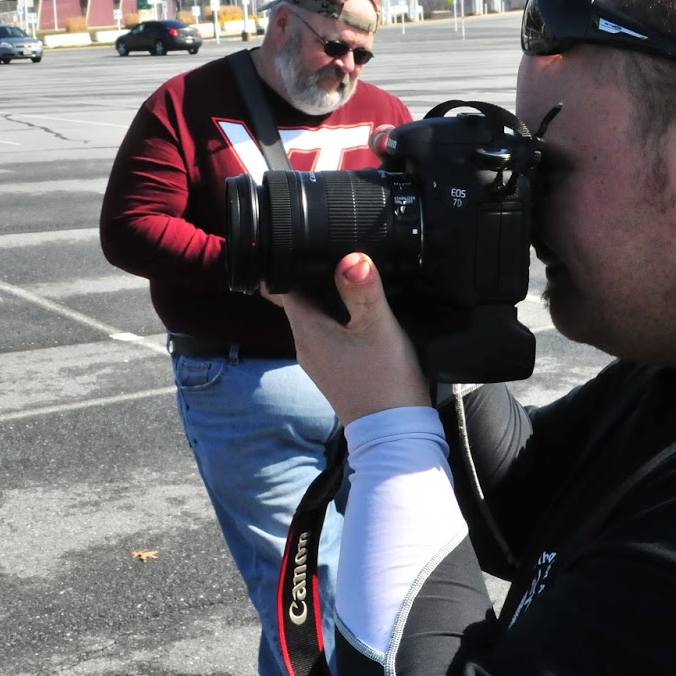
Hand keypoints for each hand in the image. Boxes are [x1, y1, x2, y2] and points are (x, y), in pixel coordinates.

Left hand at [266, 254, 430, 425]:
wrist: (394, 433)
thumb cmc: (385, 382)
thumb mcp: (379, 327)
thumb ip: (364, 290)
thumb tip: (352, 257)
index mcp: (307, 330)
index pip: (282, 286)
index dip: (289, 261)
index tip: (301, 243)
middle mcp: (304, 345)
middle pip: (298, 299)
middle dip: (311, 276)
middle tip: (330, 252)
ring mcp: (317, 360)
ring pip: (314, 317)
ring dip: (327, 298)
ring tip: (349, 279)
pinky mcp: (333, 370)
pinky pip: (327, 334)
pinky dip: (338, 319)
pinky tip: (359, 314)